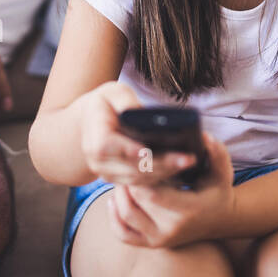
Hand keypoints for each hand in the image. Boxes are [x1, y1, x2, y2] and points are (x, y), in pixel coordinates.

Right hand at [78, 82, 197, 186]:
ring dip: (164, 173)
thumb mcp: (114, 93)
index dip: (130, 151)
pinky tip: (177, 170)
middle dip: (161, 164)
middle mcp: (98, 161)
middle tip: (187, 158)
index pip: (108, 147)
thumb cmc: (106, 104)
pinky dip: (159, 178)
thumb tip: (145, 116)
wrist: (90, 121)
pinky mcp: (117, 179)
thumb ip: (127, 102)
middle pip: (131, 167)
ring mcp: (107, 173)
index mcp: (95, 138)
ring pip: (137, 179)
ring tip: (187, 163)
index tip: (150, 152)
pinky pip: (139, 183)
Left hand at [107, 132, 235, 247]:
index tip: (139, 157)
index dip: (140, 174)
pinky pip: (123, 234)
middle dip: (127, 180)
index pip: (152, 193)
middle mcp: (171, 229)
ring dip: (119, 194)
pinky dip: (114, 217)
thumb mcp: (222, 172)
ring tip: (123, 176)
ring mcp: (159, 239)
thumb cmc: (217, 192)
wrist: (218, 221)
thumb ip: (217, 153)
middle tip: (125, 163)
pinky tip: (115, 199)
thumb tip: (204, 137)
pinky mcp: (151, 244)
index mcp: (187, 210)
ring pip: (125, 215)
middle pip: (135, 202)